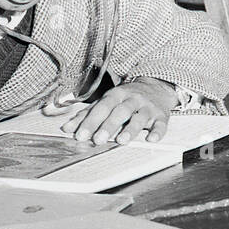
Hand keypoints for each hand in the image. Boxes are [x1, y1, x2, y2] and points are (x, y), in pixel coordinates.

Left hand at [61, 78, 177, 145]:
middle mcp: (132, 99)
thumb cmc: (126, 98)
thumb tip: (67, 128)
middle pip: (120, 111)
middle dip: (108, 126)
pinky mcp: (162, 115)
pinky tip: (151, 139)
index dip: (90, 122)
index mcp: (116, 95)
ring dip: (131, 129)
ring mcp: (148, 107)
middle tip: (98, 140)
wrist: (156, 88)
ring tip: (121, 141)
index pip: (101, 108)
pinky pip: (161, 124)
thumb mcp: (107, 102)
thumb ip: (87, 115)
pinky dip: (157, 132)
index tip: (80, 135)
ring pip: (139, 117)